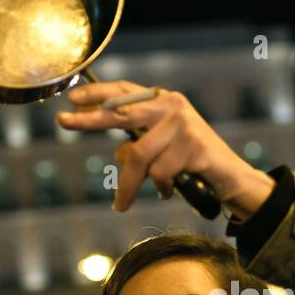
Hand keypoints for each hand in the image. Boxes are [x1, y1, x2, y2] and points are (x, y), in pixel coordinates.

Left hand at [56, 80, 275, 218]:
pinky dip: (159, 188)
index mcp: (165, 101)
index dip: (98, 94)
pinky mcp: (193, 145)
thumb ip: (142, 140)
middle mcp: (173, 106)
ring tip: (123, 203)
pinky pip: (159, 172)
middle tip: (63, 122)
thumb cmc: (193, 163)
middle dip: (90, 119)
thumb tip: (115, 146)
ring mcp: (184, 125)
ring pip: (139, 156)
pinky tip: (169, 191)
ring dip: (128, 185)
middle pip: (123, 113)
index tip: (72, 98)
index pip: (126, 92)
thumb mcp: (164, 146)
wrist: (231, 178)